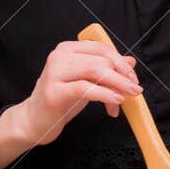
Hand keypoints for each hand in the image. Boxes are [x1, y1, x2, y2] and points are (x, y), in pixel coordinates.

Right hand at [2, 39, 139, 147]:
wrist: (34, 120)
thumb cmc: (61, 99)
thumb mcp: (86, 81)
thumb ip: (105, 69)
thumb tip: (130, 61)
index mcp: (67, 49)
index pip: (101, 48)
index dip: (121, 62)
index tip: (133, 78)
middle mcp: (59, 57)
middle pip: (100, 60)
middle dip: (122, 75)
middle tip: (135, 89)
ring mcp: (54, 73)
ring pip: (95, 71)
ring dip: (117, 84)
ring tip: (128, 96)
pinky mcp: (54, 92)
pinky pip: (85, 89)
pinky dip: (105, 94)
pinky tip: (116, 101)